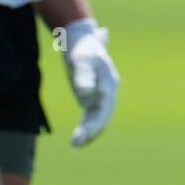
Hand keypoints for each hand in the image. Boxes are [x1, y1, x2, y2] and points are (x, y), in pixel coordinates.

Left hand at [62, 19, 118, 146]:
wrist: (82, 39)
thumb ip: (84, 76)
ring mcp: (102, 95)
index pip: (105, 107)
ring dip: (89, 132)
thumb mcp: (81, 60)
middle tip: (75, 143)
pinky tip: (77, 140)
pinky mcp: (93, 98)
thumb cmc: (83, 48)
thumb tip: (87, 95)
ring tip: (74, 144)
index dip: (95, 123)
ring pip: (98, 118)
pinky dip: (86, 128)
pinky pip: (92, 117)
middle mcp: (108, 91)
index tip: (83, 134)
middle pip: (103, 115)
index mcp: (109, 82)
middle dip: (92, 131)